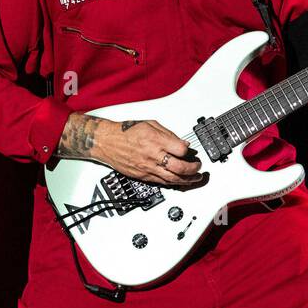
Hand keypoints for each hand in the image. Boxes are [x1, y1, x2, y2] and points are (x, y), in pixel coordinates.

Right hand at [59, 113, 202, 185]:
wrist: (108, 142)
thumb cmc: (126, 132)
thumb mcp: (150, 124)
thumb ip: (168, 134)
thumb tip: (183, 143)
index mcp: (156, 140)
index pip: (181, 150)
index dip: (188, 151)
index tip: (190, 151)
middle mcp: (153, 156)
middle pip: (180, 168)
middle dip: (193, 169)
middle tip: (199, 167)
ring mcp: (148, 168)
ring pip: (173, 179)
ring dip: (187, 180)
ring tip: (195, 178)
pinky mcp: (143, 176)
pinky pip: (162, 183)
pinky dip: (174, 183)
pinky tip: (180, 182)